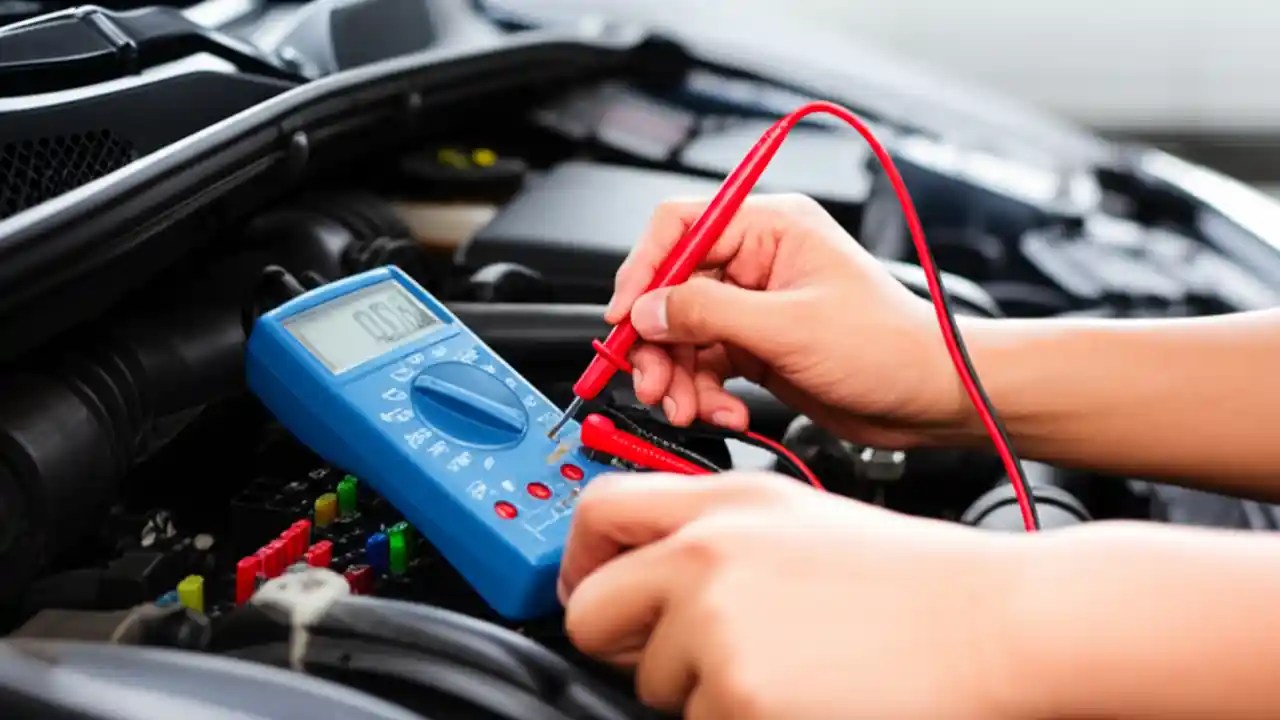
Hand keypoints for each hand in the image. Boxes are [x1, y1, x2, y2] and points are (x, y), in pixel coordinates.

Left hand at [558, 472, 1030, 718]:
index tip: (588, 588)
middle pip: (590, 612)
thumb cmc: (910, 577)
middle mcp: (706, 558)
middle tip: (678, 654)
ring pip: (650, 684)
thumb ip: (710, 532)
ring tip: (784, 667)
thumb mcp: (797, 519)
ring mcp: (717, 631)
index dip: (579, 560)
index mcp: (721, 504)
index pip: (597, 514)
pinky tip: (802, 695)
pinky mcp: (739, 699)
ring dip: (698, 688)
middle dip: (622, 642)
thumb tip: (648, 571)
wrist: (990, 623)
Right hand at [608, 194, 963, 447]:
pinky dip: (704, 393)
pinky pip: (705, 365)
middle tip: (653, 382)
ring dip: (677, 376)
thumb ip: (709, 313)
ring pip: (683, 334)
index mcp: (771, 229)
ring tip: (688, 408)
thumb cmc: (888, 346)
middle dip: (657, 341)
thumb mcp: (789, 327)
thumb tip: (647, 310)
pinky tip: (724, 413)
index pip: (679, 227)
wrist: (929, 397)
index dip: (642, 269)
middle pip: (672, 290)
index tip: (624, 315)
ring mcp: (755, 306)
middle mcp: (757, 262)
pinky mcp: (756, 346)